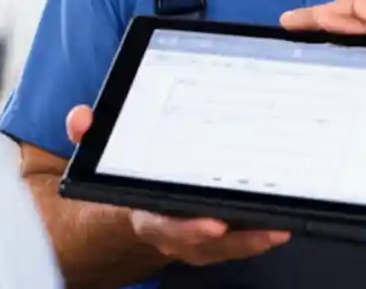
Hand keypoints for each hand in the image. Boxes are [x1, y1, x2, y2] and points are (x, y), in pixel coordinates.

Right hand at [65, 106, 290, 264]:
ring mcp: (194, 236)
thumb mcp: (99, 152)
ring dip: (254, 240)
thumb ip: (86, 134)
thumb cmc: (122, 174)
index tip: (213, 224)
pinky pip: (237, 240)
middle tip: (266, 228)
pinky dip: (258, 233)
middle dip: (235, 241)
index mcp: (141, 212)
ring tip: (283, 226)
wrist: (129, 202)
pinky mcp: (215, 233)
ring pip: (225, 247)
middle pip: (203, 244)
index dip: (186, 228)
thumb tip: (82, 119)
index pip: (160, 224)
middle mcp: (170, 231)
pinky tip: (283, 220)